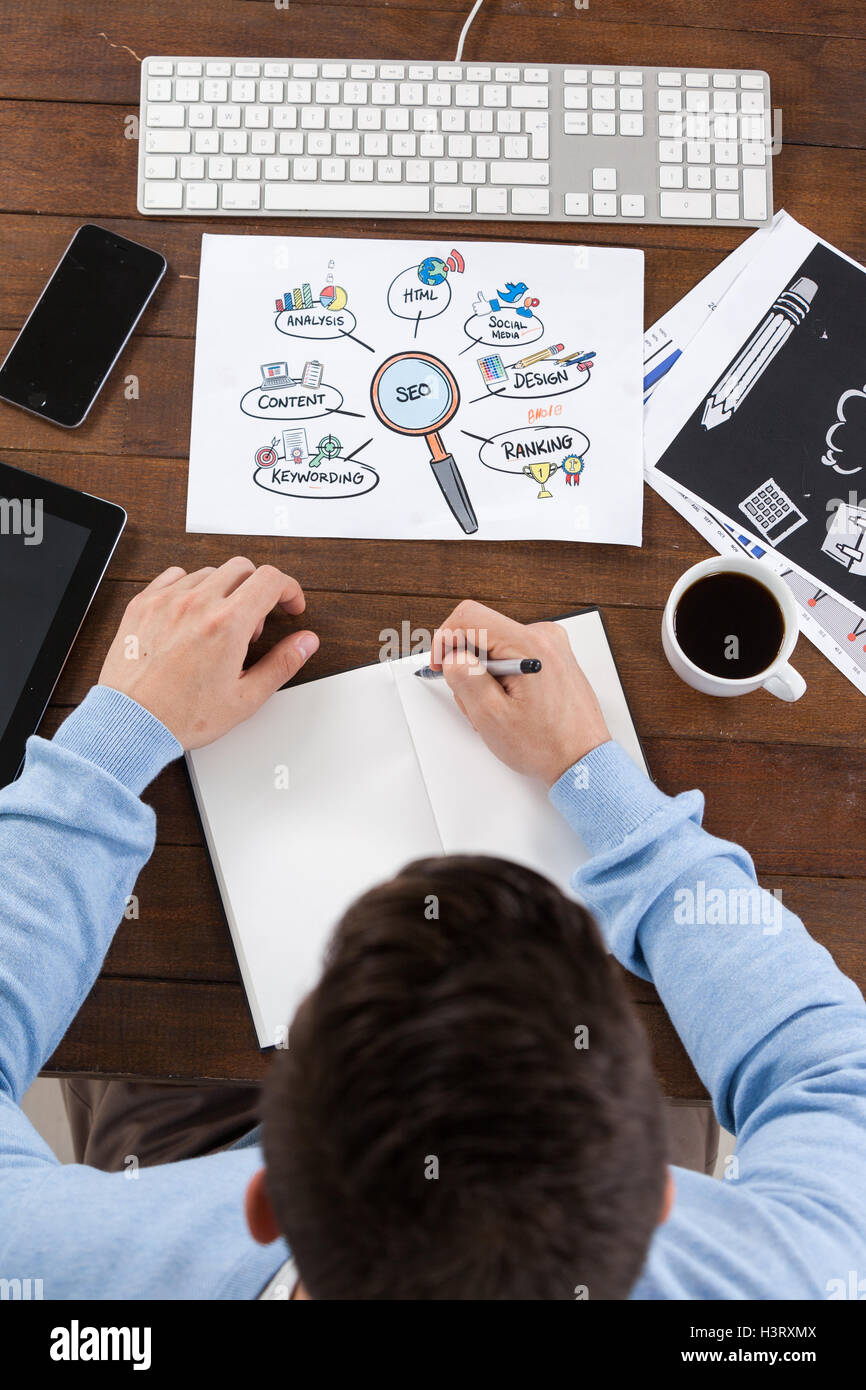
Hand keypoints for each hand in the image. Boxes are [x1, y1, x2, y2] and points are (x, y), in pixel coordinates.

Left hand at [98, 559, 318, 748]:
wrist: (130, 723)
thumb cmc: (181, 716)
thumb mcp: (245, 698)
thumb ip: (282, 664)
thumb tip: (305, 643)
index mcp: (228, 624)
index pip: (271, 580)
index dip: (289, 590)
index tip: (289, 605)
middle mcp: (197, 604)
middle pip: (243, 568)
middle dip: (258, 590)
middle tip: (254, 624)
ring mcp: (167, 600)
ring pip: (209, 572)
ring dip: (224, 591)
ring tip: (219, 627)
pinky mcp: (143, 603)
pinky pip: (174, 576)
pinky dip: (190, 588)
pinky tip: (191, 615)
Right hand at [432, 601, 609, 786]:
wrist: (583, 761)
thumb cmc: (548, 745)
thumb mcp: (492, 717)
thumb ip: (466, 679)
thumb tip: (453, 657)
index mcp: (530, 646)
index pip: (470, 618)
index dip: (445, 640)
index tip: (442, 665)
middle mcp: (544, 637)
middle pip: (482, 633)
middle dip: (468, 667)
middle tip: (476, 702)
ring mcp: (551, 646)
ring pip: (495, 647)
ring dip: (485, 677)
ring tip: (498, 710)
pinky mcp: (552, 657)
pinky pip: (512, 656)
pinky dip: (502, 679)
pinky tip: (510, 705)